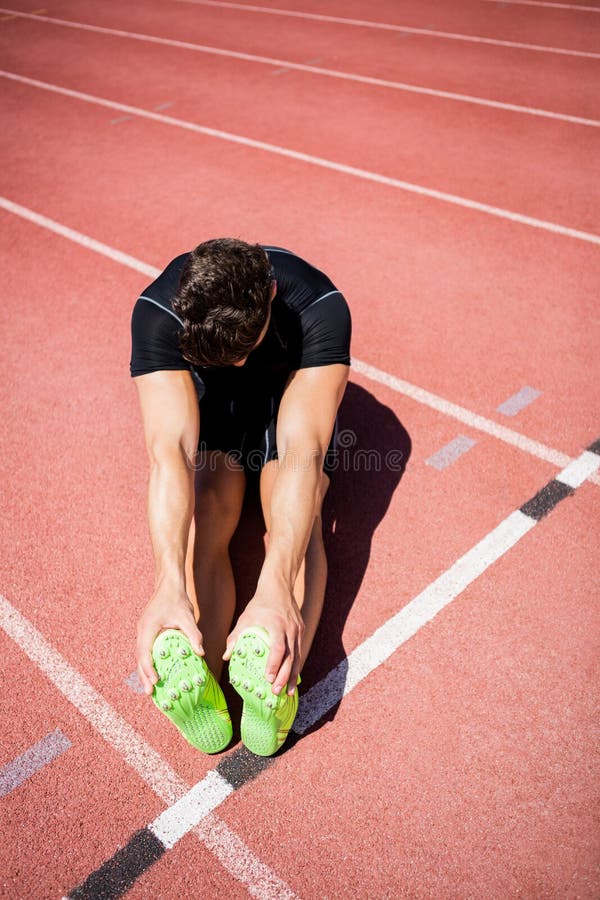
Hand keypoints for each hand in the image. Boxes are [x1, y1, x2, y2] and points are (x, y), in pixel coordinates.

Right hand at [136, 580, 203, 694]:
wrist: (169, 584)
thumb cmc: (177, 599)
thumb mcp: (187, 617)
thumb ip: (193, 635)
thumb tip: (201, 653)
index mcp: (148, 628)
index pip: (145, 653)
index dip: (149, 669)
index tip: (155, 682)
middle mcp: (142, 631)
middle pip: (139, 658)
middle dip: (144, 675)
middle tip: (149, 693)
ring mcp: (143, 631)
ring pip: (140, 655)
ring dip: (144, 670)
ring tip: (150, 688)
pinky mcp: (147, 630)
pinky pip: (145, 650)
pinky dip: (148, 662)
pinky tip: (155, 671)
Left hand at [223, 575, 304, 695]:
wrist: (279, 586)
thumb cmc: (260, 603)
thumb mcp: (245, 618)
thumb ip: (235, 637)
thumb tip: (226, 656)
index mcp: (277, 625)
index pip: (278, 648)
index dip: (274, 664)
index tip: (268, 678)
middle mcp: (290, 629)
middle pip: (290, 657)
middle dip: (284, 676)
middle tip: (276, 692)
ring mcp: (298, 630)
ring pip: (298, 656)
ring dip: (292, 675)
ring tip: (287, 692)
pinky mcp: (301, 630)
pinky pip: (299, 651)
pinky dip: (296, 665)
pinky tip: (292, 678)